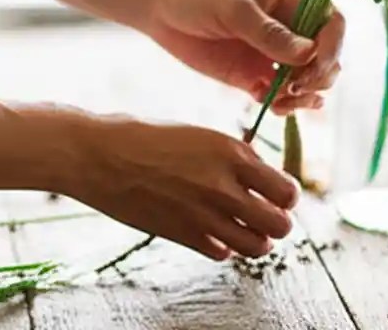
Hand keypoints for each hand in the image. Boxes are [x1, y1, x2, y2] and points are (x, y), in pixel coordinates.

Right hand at [70, 115, 297, 259]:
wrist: (100, 155)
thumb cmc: (145, 137)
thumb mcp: (200, 134)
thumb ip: (234, 157)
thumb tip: (261, 175)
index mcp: (232, 153)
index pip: (287, 189)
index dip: (285, 194)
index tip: (274, 192)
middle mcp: (224, 187)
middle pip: (281, 224)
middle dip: (277, 220)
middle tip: (263, 213)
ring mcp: (204, 215)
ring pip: (258, 246)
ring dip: (256, 239)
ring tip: (243, 228)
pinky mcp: (183, 235)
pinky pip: (223, 254)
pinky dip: (224, 247)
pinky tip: (212, 231)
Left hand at [143, 0, 345, 114]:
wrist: (158, 8)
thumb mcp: (233, 7)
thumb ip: (269, 32)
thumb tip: (308, 54)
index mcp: (292, 1)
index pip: (331, 23)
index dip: (332, 45)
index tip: (316, 64)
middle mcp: (289, 29)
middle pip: (325, 58)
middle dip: (319, 76)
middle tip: (296, 86)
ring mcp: (272, 55)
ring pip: (307, 82)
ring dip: (304, 96)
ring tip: (285, 101)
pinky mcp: (252, 77)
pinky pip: (279, 97)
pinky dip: (282, 105)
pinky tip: (271, 106)